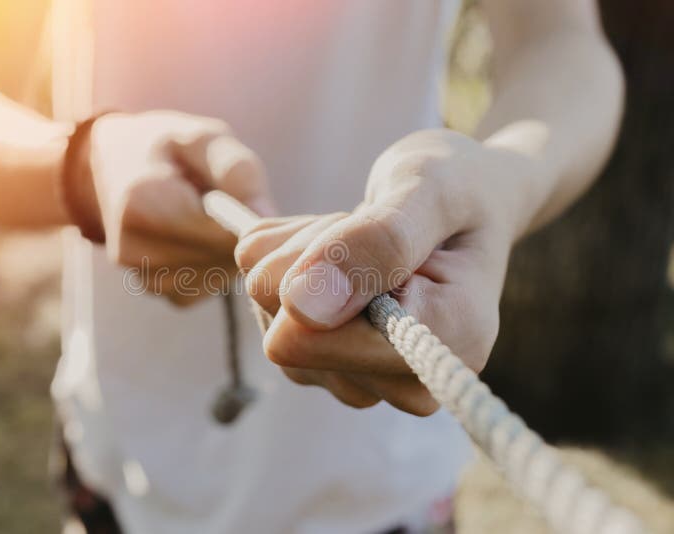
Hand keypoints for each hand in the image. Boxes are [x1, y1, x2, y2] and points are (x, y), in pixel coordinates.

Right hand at [71, 110, 274, 305]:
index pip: (217, 232)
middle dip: (235, 232)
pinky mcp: (156, 289)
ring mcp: (142, 274)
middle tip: (229, 201)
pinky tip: (200, 236)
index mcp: (142, 203)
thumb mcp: (202, 138)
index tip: (246, 198)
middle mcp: (134, 248)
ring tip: (209, 215)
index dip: (243, 218)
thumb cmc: (166, 145)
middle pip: (219, 256)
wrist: (114, 165)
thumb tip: (266, 215)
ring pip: (217, 275)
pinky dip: (214, 262)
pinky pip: (207, 286)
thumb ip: (236, 170)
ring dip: (226, 247)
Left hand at [236, 129, 526, 413]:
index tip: (362, 221)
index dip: (322, 269)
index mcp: (446, 346)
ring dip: (296, 256)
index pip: (324, 344)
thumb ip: (377, 243)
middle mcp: (402, 380)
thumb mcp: (430, 189)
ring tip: (355, 231)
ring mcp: (357, 375)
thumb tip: (303, 308)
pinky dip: (282, 259)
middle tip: (362, 221)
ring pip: (270, 318)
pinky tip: (332, 245)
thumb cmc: (456, 189)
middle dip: (310, 259)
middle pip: (288, 334)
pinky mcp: (320, 360)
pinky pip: (260, 302)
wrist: (460, 205)